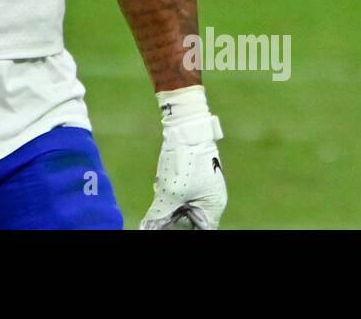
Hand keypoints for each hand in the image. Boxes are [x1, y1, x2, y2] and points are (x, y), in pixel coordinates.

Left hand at [140, 86, 226, 229]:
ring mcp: (204, 187)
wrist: (186, 128)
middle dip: (172, 219)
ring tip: (160, 194)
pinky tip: (161, 185)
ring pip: (183, 207)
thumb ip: (160, 214)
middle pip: (190, 221)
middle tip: (156, 216)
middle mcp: (212, 200)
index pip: (199, 231)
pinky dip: (170, 193)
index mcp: (213, 208)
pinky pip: (181, 193)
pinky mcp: (195, 177)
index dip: (180, 231)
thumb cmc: (183, 161)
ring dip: (169, 206)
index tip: (165, 227)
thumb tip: (147, 227)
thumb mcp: (169, 192)